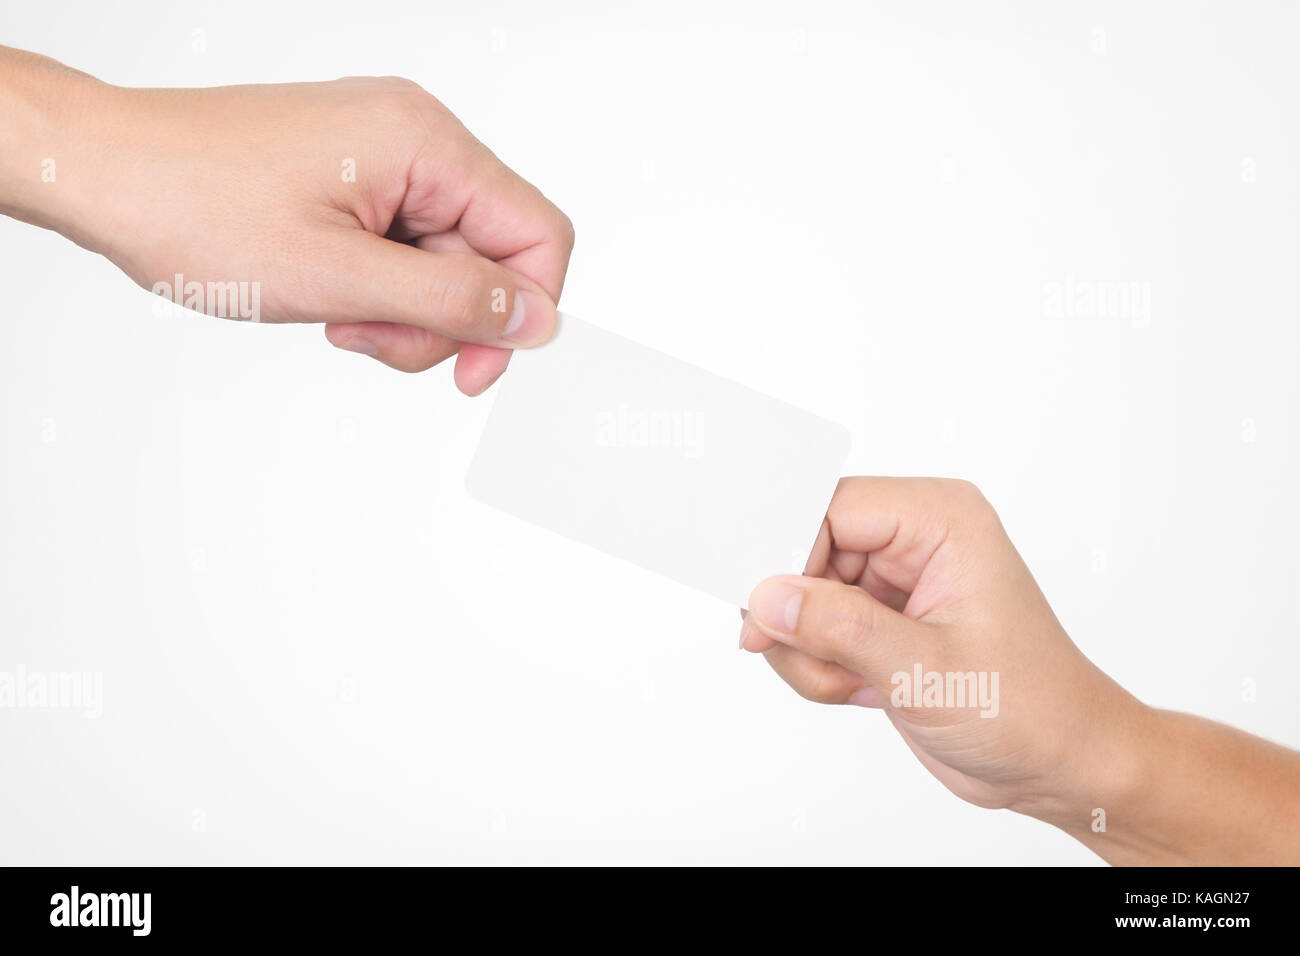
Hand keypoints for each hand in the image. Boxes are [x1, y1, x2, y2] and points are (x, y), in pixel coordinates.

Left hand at [0, 47, 573, 394]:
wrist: (104, 172)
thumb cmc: (196, 207)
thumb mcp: (341, 277)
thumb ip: (453, 300)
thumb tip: (537, 318)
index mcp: (425, 143)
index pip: (537, 233)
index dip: (520, 313)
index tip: (473, 369)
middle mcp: (414, 136)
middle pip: (489, 253)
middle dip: (441, 316)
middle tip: (371, 338)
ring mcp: (384, 152)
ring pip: (445, 257)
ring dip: (403, 308)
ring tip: (335, 313)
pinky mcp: (356, 173)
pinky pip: (404, 244)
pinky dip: (377, 285)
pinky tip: (327, 292)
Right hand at [741, 477, 1299, 863]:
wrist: (1061, 765)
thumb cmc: (1030, 708)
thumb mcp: (927, 671)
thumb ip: (839, 628)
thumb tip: (767, 596)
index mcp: (940, 520)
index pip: (830, 508)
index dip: (788, 556)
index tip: (764, 608)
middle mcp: (914, 539)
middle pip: (804, 553)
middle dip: (801, 619)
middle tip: (826, 665)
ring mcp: (893, 581)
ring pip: (799, 597)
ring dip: (810, 652)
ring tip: (859, 685)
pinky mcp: (878, 620)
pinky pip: (810, 629)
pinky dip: (818, 668)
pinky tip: (861, 691)